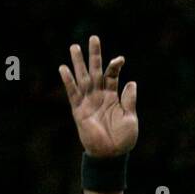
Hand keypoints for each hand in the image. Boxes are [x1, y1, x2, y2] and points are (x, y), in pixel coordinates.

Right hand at [60, 34, 137, 156]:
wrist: (111, 155)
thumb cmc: (123, 140)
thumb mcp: (131, 118)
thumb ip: (129, 100)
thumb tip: (131, 82)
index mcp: (114, 96)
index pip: (112, 75)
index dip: (115, 66)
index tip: (120, 59)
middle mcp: (100, 96)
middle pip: (96, 71)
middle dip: (94, 55)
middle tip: (93, 38)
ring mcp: (89, 101)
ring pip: (83, 78)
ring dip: (79, 63)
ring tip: (74, 46)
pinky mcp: (79, 110)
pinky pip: (73, 93)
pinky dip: (68, 81)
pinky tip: (63, 68)